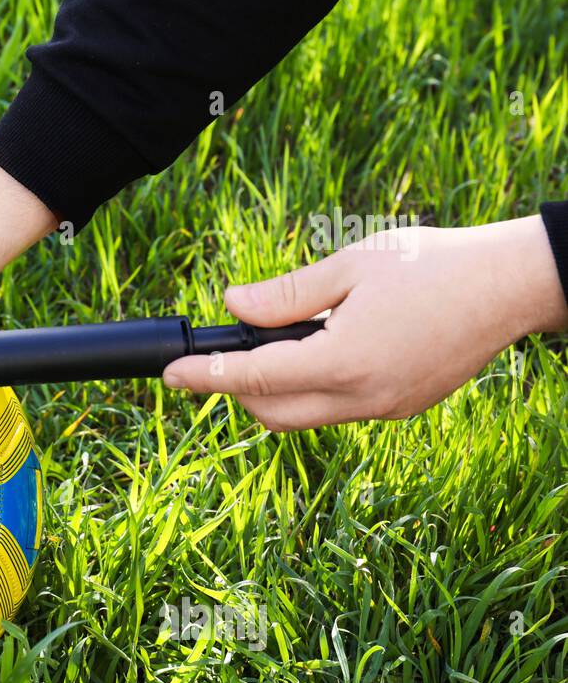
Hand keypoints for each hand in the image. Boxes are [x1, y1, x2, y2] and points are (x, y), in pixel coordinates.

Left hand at [162, 216, 567, 430]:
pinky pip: (338, 411)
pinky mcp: (401, 409)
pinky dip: (312, 390)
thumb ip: (285, 294)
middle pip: (272, 414)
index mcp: (344, 361)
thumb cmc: (432, 264)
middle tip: (221, 355)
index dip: (206, 376)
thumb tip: (232, 305)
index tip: (170, 375)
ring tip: (272, 346)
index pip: (254, 378)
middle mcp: (363, 398)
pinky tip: (319, 352)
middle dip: (237, 390)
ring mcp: (384, 409)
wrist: (512, 285)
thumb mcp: (350, 265)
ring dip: (275, 392)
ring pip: (305, 418)